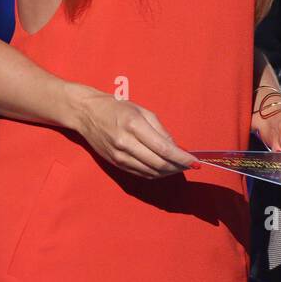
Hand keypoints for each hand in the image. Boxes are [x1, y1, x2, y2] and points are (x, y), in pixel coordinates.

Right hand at [74, 91, 197, 178]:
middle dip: (177, 167)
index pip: (163, 148)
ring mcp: (119, 156)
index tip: (194, 160)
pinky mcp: (116, 164)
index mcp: (134, 126)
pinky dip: (156, 174)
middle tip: (189, 165)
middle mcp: (126, 144)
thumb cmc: (116, 108)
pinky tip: (164, 169)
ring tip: (179, 167)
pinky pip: (141, 173)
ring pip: (151, 172)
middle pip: (159, 164)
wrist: (86, 114)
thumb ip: (160, 130)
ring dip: (168, 172)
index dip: (181, 157)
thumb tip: (176, 147)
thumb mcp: (141, 111)